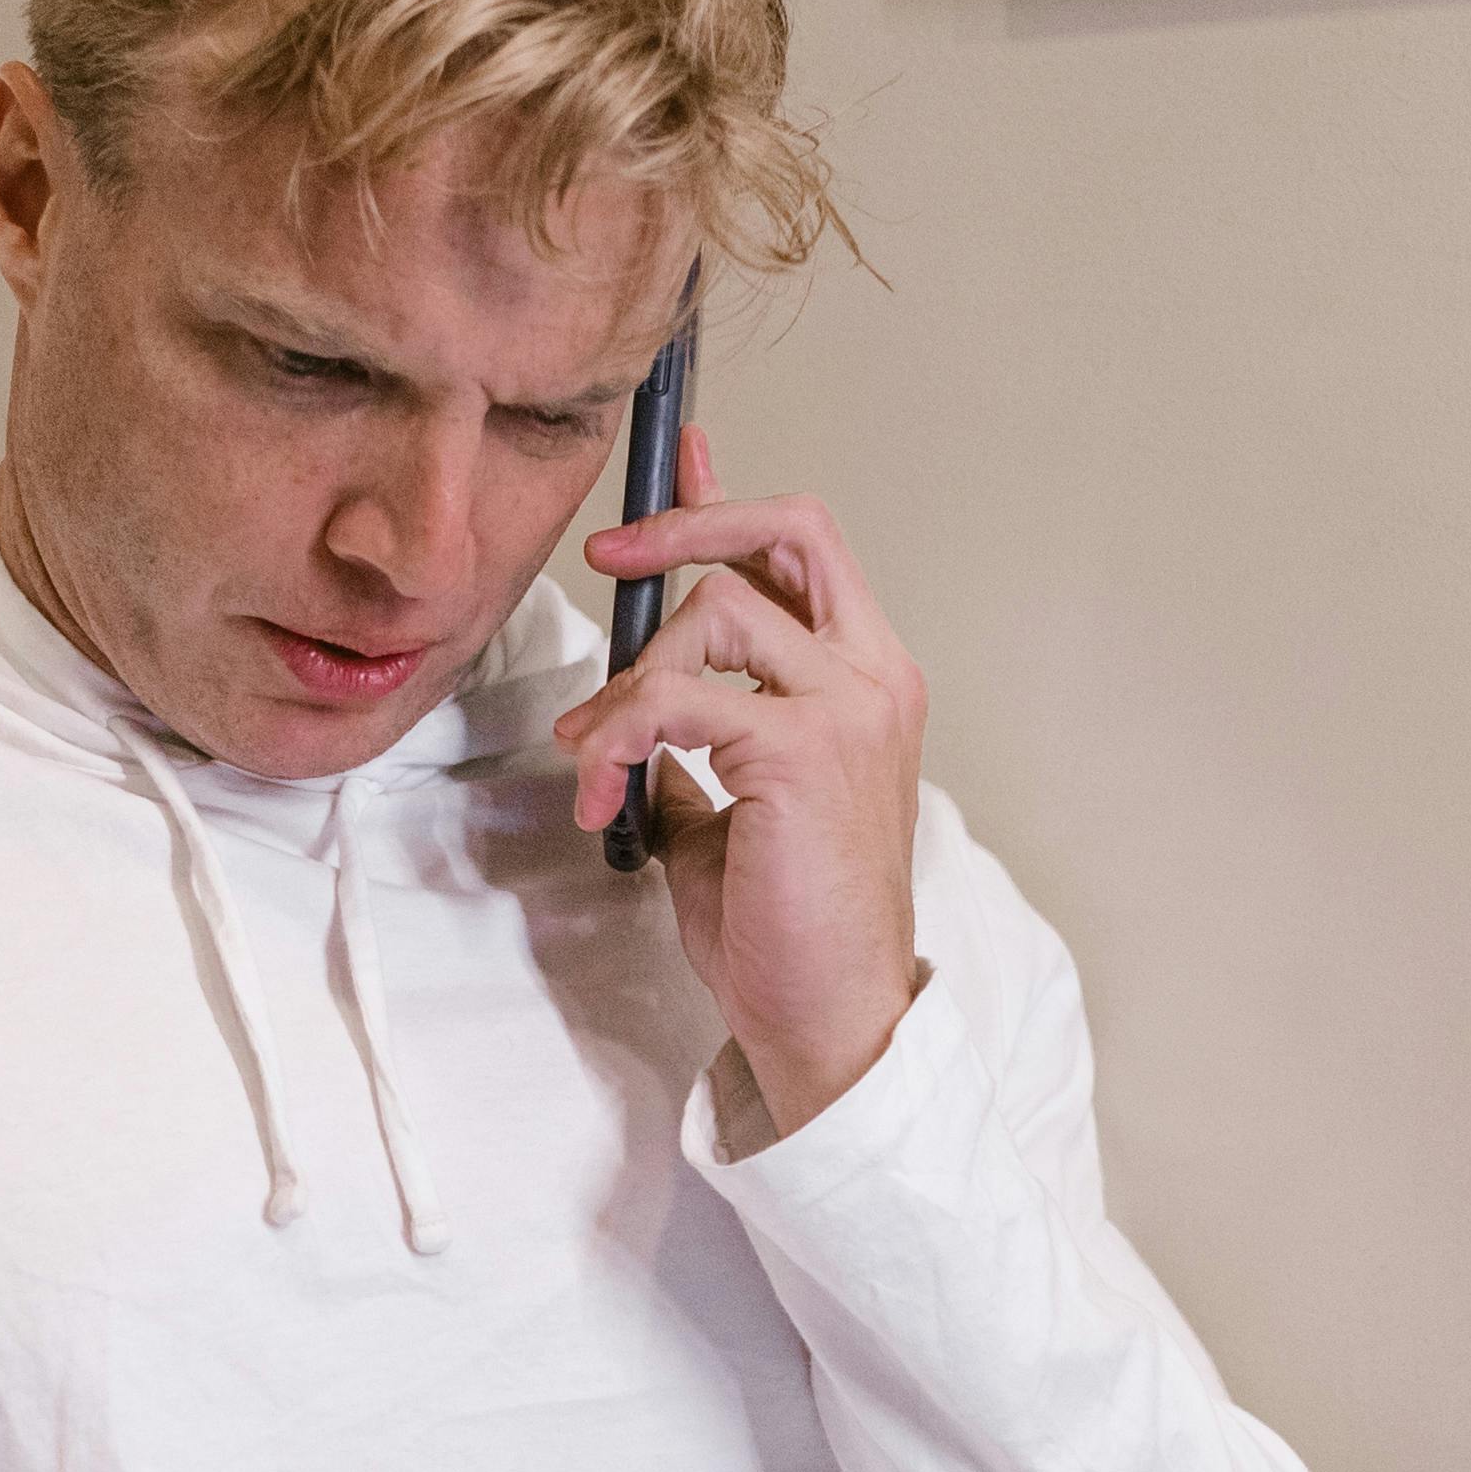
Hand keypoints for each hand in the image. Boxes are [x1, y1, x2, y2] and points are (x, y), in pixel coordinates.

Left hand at [550, 430, 927, 1136]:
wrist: (830, 1018)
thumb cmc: (785, 926)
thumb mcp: (728, 804)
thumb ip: (698, 733)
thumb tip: (635, 696)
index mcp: (867, 683)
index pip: (805, 551)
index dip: (734, 499)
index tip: (684, 453)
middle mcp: (873, 678)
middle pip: (787, 530)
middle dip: (685, 524)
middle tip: (608, 561)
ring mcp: (848, 708)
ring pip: (714, 612)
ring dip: (629, 680)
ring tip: (596, 757)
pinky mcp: (803, 750)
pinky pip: (676, 698)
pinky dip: (619, 735)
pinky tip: (606, 794)